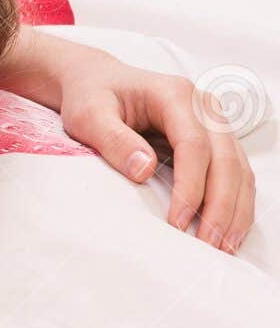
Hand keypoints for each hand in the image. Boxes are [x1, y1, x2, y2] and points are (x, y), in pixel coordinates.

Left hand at [58, 57, 255, 251]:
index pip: (194, 145)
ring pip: (238, 168)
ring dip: (234, 209)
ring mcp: (214, 122)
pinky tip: (227, 230)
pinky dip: (235, 202)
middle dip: (220, 205)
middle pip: (225, 159)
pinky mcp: (214, 139)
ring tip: (223, 247)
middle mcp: (204, 107)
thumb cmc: (91, 96)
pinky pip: (235, 172)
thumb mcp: (88, 115)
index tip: (177, 221)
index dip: (190, 186)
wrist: (98, 81)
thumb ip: (114, 140)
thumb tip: (144, 170)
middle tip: (209, 245)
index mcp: (175, 95)